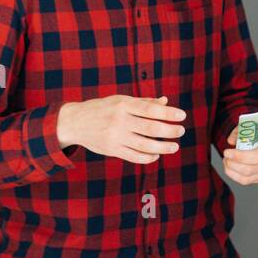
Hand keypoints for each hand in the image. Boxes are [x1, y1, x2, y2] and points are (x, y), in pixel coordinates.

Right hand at [56, 95, 185, 163]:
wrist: (74, 122)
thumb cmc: (103, 108)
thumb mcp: (121, 101)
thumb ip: (144, 103)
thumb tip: (166, 102)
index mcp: (123, 105)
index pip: (151, 109)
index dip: (169, 113)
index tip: (182, 116)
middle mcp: (119, 120)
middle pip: (151, 128)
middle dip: (170, 131)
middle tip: (181, 131)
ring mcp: (115, 136)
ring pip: (145, 145)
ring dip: (163, 147)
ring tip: (174, 146)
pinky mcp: (112, 149)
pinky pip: (134, 156)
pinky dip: (148, 157)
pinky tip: (156, 155)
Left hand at [222, 126, 257, 184]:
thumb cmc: (257, 133)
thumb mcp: (249, 127)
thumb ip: (239, 133)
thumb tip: (231, 141)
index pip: (257, 156)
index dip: (240, 156)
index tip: (227, 152)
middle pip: (251, 169)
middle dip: (233, 164)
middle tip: (225, 156)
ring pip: (247, 177)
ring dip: (232, 170)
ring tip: (226, 161)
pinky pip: (245, 181)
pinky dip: (234, 175)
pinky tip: (229, 168)